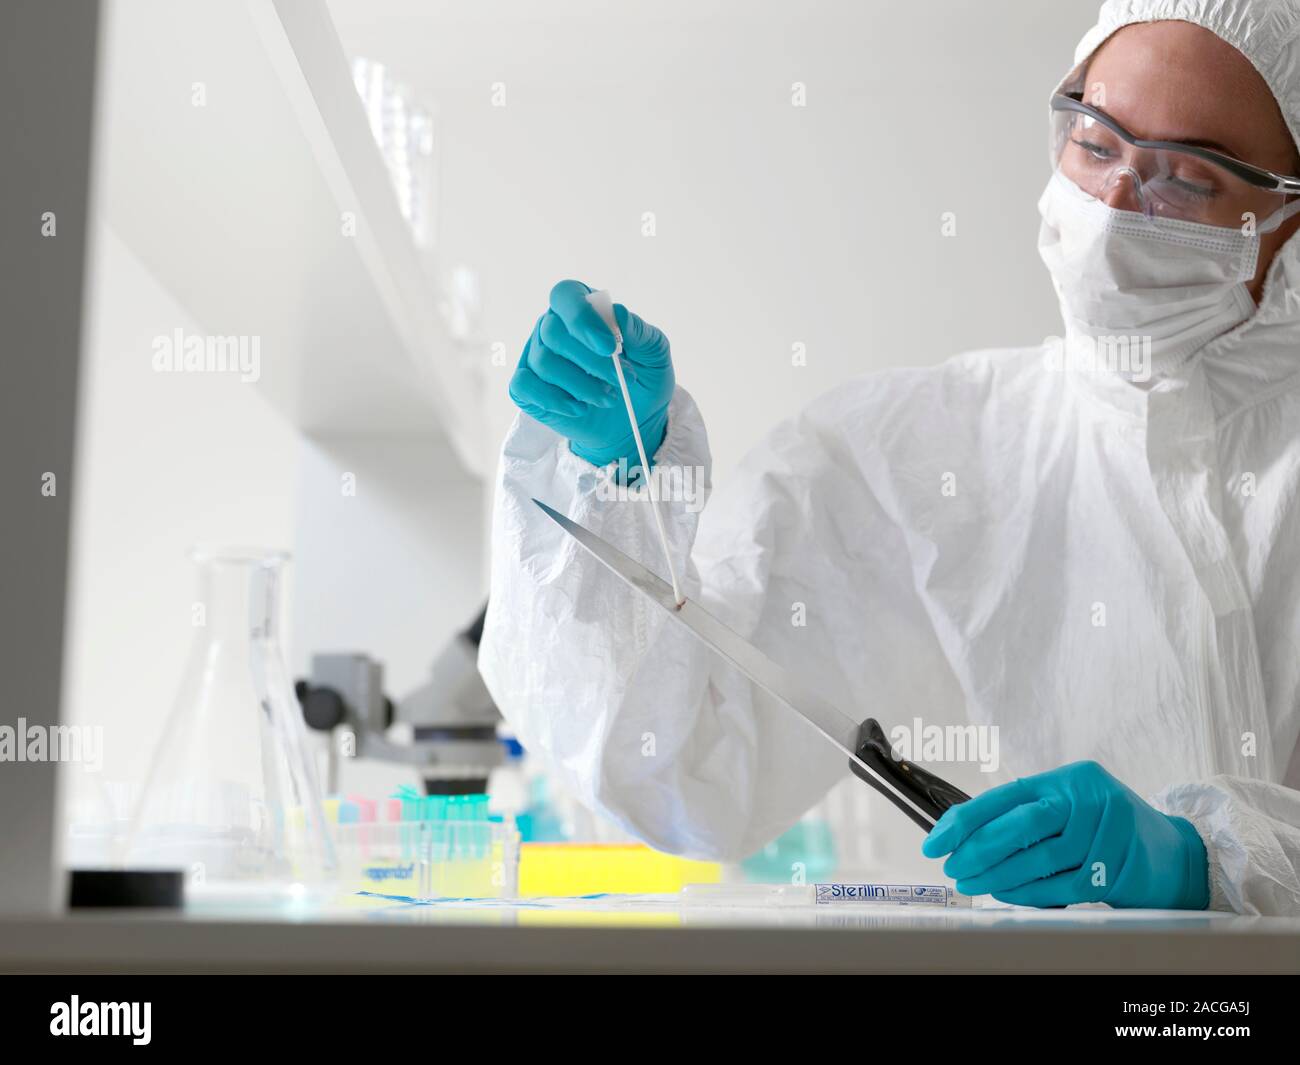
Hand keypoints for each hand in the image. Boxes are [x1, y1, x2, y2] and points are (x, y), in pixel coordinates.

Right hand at [508, 280, 674, 470]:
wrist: (634, 419)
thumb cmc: (642, 377)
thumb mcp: (654, 352)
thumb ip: (638, 330)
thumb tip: (618, 313)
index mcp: (581, 307)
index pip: (566, 296)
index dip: (582, 319)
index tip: (610, 347)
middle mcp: (553, 327)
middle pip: (553, 333)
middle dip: (591, 362)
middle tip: (622, 380)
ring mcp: (536, 356)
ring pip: (545, 363)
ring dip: (582, 386)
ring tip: (609, 398)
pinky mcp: (528, 388)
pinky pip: (524, 386)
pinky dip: (555, 400)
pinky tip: (580, 409)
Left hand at [921, 760, 1208, 908]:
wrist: (1172, 854)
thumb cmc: (1104, 832)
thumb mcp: (1068, 811)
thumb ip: (1024, 817)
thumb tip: (961, 837)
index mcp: (1067, 778)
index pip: (1005, 796)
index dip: (965, 820)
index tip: (935, 842)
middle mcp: (1088, 795)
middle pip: (1022, 823)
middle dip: (979, 849)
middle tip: (954, 869)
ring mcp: (1108, 828)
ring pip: (1042, 858)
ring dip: (1002, 877)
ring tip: (976, 885)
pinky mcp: (1120, 863)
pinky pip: (1064, 885)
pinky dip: (1032, 894)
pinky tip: (1010, 896)